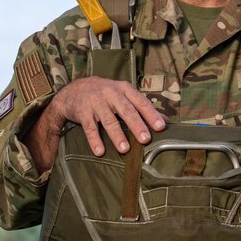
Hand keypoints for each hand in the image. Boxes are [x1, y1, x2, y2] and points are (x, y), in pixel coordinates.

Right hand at [24, 76, 165, 172]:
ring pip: (108, 120)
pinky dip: (94, 140)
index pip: (140, 102)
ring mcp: (96, 102)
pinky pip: (89, 127)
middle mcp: (111, 94)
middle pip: (126, 110)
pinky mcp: (83, 112)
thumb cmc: (105, 94)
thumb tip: (166, 120)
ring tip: (124, 149)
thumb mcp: (123, 94)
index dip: (151, 114)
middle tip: (145, 139)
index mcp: (124, 89)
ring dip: (116, 135)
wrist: (74, 89)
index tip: (161, 127)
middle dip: (136, 125)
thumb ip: (142, 106)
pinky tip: (100, 151)